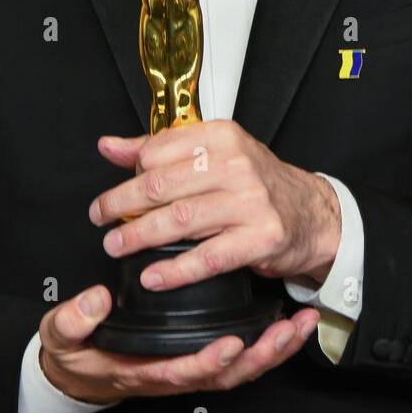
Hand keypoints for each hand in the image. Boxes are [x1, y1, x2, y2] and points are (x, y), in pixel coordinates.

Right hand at [38, 285, 320, 404]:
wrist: (77, 372)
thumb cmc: (75, 354)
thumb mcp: (61, 337)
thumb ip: (74, 320)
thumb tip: (95, 298)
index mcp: (143, 370)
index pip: (181, 372)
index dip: (209, 361)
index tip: (232, 342)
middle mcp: (173, 376)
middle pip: (225, 376)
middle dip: (260, 356)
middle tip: (286, 331)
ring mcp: (190, 369)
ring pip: (240, 370)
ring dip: (273, 350)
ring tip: (299, 325)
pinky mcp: (200, 358)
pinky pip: (240, 358)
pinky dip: (268, 345)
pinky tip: (289, 324)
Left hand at [90, 119, 341, 293]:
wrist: (311, 213)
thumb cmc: (256, 183)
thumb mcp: (213, 154)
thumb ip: (159, 149)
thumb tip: (109, 146)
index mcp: (222, 137)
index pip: (159, 151)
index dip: (129, 174)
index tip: (113, 192)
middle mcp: (237, 165)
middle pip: (163, 185)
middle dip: (122, 204)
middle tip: (100, 218)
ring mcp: (251, 202)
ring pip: (180, 220)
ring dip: (140, 236)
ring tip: (116, 245)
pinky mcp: (261, 238)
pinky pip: (208, 258)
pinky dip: (175, 271)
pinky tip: (152, 276)